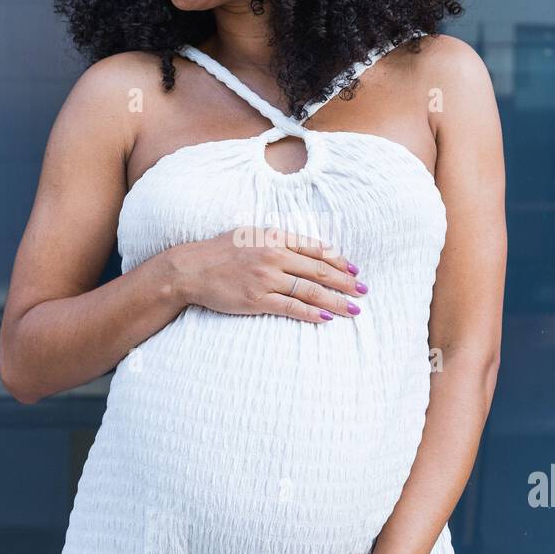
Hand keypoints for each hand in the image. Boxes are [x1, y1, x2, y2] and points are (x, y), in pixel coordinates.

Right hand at [170, 227, 367, 323]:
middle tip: (363, 291)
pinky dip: (312, 313)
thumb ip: (277, 240)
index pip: (315, 249)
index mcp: (274, 237)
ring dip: (336, 300)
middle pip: (319, 270)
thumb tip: (305, 249)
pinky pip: (291, 307)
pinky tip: (328, 317)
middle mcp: (273, 255)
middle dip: (345, 282)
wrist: (191, 269)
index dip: (338, 261)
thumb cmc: (220, 252)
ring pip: (310, 290)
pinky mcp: (257, 299)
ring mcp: (266, 278)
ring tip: (354, 309)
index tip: (354, 270)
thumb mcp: (250, 235)